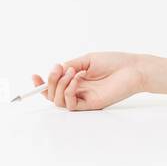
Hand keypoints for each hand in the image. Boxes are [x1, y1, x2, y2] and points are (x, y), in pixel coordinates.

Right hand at [31, 52, 147, 110]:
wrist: (132, 68)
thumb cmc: (114, 62)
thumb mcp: (87, 60)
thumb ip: (69, 65)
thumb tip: (55, 70)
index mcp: (76, 80)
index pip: (54, 87)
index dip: (41, 84)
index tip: (34, 76)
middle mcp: (78, 91)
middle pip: (53, 95)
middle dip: (50, 82)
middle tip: (57, 69)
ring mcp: (84, 99)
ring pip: (59, 101)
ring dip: (59, 86)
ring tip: (70, 72)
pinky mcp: (91, 105)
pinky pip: (72, 105)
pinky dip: (69, 92)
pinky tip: (77, 80)